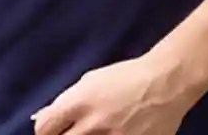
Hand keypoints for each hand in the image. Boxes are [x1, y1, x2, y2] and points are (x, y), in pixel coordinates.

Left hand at [33, 55, 197, 134]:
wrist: (166, 84)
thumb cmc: (124, 78)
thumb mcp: (88, 83)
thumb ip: (66, 103)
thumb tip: (41, 118)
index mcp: (79, 104)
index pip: (45, 129)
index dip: (44, 132)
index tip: (49, 132)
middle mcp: (94, 125)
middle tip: (69, 133)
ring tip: (94, 131)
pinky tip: (115, 133)